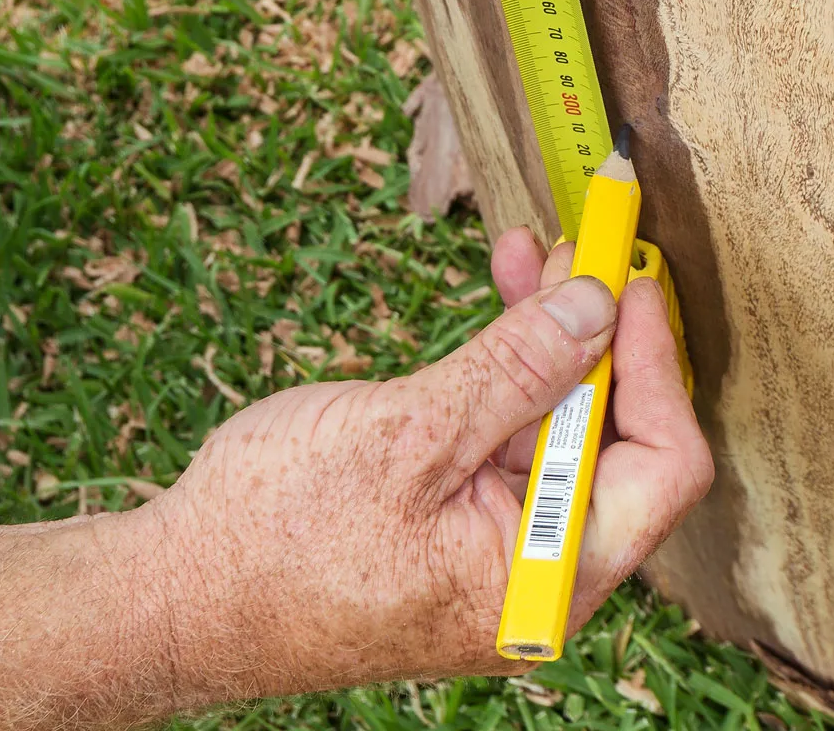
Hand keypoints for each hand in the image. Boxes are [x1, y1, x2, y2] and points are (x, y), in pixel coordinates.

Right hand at [129, 227, 711, 702]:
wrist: (171, 592)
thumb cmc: (275, 537)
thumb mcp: (409, 435)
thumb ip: (517, 368)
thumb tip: (598, 303)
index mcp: (545, 579)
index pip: (661, 468)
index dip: (657, 361)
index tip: (633, 274)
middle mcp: (539, 570)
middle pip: (621, 439)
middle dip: (604, 332)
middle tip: (589, 242)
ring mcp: (499, 544)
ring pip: (564, 423)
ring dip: (554, 331)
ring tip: (534, 248)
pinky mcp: (459, 516)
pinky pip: (513, 431)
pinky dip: (512, 362)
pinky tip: (506, 293)